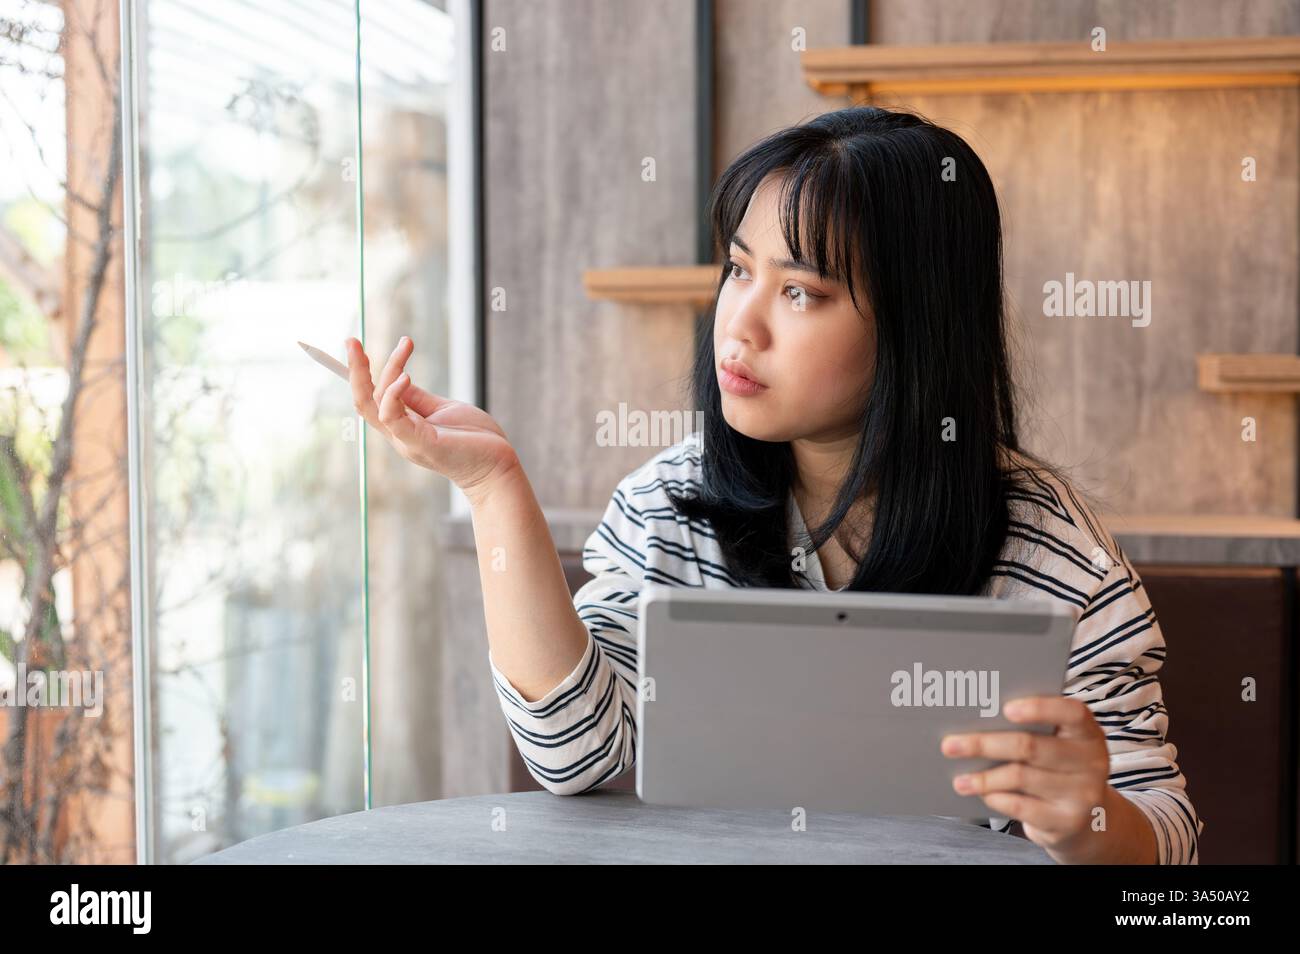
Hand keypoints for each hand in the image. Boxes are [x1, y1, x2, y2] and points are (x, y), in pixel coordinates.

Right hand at [344, 335, 519, 500]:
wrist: (498, 467)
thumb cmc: (474, 439)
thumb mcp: (442, 410)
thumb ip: (417, 398)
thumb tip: (397, 377)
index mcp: (403, 427)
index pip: (370, 399)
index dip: (358, 374)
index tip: (355, 345)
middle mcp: (398, 435)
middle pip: (364, 401)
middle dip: (355, 369)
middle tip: (352, 340)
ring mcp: (407, 441)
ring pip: (375, 405)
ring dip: (384, 371)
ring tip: (405, 346)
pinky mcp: (421, 444)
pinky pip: (393, 418)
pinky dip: (394, 395)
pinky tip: (405, 376)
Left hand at [940, 695, 1112, 862]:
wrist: (1085, 821)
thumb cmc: (1058, 770)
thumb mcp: (1057, 746)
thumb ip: (1032, 730)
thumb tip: (974, 719)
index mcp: (1088, 733)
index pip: (1072, 713)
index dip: (1039, 708)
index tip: (1005, 708)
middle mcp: (1091, 762)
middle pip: (1030, 746)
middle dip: (984, 744)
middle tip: (950, 745)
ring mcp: (1082, 794)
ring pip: (1020, 777)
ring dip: (983, 778)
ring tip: (959, 780)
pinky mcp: (1067, 821)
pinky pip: (1021, 806)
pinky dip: (996, 797)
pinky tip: (982, 794)